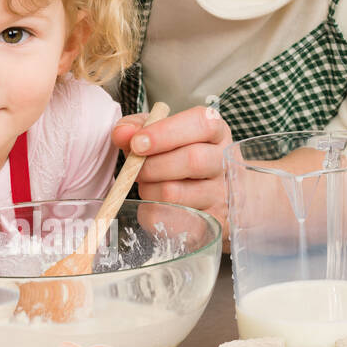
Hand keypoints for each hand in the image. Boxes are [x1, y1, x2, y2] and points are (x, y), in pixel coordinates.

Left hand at [112, 106, 232, 245]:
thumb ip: (136, 128)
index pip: (201, 124)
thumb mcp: (158, 134)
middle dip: (152, 166)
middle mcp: (224, 162)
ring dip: (149, 190)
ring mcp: (221, 194)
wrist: (204, 194)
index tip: (137, 143)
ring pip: (176, 193)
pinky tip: (153, 203)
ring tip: (146, 185)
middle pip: (193, 160)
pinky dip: (151, 212)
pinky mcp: (211, 222)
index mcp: (216, 132)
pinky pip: (171, 220)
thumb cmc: (177, 156)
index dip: (165, 132)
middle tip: (135, 169)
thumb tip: (122, 133)